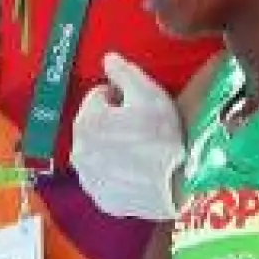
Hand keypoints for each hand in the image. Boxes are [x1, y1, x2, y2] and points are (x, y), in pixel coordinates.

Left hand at [71, 53, 184, 220]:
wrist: (179, 185)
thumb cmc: (164, 136)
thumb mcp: (149, 93)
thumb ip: (124, 72)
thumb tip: (108, 58)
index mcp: (86, 122)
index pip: (98, 95)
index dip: (121, 96)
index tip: (139, 106)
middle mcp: (78, 151)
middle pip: (94, 125)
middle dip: (113, 122)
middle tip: (142, 128)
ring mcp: (89, 179)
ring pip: (98, 152)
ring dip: (112, 147)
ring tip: (142, 150)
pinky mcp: (101, 199)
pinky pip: (105, 178)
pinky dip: (116, 172)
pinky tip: (138, 171)